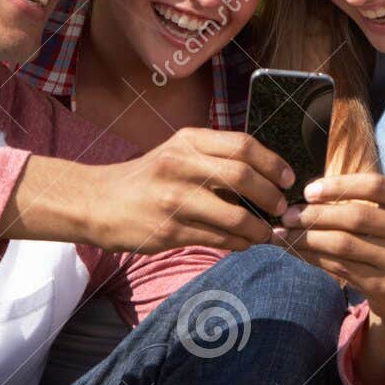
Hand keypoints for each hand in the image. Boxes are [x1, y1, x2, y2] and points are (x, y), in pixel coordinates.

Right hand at [84, 128, 293, 252]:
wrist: (97, 202)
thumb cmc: (146, 178)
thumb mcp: (176, 153)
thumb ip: (214, 156)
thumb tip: (265, 173)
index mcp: (187, 141)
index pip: (243, 145)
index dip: (273, 163)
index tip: (288, 178)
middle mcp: (181, 165)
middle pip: (243, 176)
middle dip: (271, 196)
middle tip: (281, 208)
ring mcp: (174, 199)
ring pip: (235, 216)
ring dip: (258, 229)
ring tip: (264, 233)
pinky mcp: (169, 230)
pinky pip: (217, 239)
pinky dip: (238, 243)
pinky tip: (242, 243)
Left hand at [274, 174, 384, 334]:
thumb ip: (361, 201)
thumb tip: (307, 196)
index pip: (374, 185)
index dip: (338, 185)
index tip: (308, 191)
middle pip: (356, 216)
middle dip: (316, 214)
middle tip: (288, 215)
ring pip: (343, 244)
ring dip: (307, 237)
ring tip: (284, 233)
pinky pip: (340, 266)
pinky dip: (313, 256)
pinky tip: (297, 251)